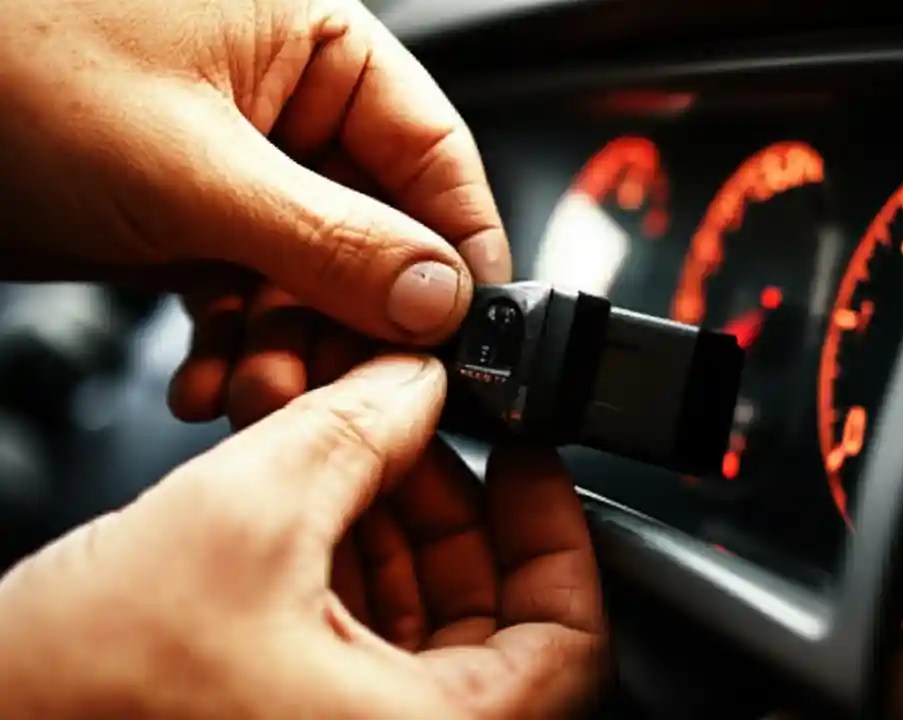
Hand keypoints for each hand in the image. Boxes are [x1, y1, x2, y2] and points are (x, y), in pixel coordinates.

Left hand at [0, 0, 510, 346]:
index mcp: (314, 45)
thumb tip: (440, 294)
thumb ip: (333, 240)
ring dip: (292, 347)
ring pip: (314, 277)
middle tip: (347, 385)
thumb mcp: (190, 168)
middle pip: (379, 230)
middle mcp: (288, 104)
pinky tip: (210, 380)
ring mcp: (239, 165)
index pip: (434, 151)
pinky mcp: (190, 217)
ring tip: (254, 393)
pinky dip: (238, 345)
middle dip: (357, 319)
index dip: (461, 247)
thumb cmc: (4, 66)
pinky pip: (250, 293)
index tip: (471, 330)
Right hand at [0, 356, 606, 718]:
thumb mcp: (241, 519)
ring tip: (354, 449)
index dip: (557, 530)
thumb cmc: (76, 703)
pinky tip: (313, 500)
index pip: (571, 640)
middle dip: (454, 508)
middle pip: (494, 621)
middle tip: (421, 431)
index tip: (527, 459)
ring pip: (423, 628)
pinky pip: (359, 646)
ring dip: (395, 526)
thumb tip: (415, 382)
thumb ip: (354, 432)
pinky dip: (349, 567)